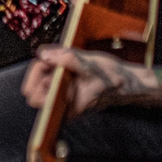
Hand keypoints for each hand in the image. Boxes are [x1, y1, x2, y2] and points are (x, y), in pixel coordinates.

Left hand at [23, 45, 152, 119]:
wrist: (129, 84)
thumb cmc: (112, 78)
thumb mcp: (89, 64)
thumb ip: (65, 58)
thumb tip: (43, 54)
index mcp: (66, 104)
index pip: (33, 96)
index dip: (35, 75)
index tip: (46, 60)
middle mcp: (64, 107)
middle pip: (35, 90)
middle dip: (41, 71)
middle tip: (53, 58)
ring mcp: (66, 102)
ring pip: (44, 86)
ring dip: (49, 70)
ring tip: (64, 61)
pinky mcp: (70, 95)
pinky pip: (55, 84)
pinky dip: (57, 72)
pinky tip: (70, 65)